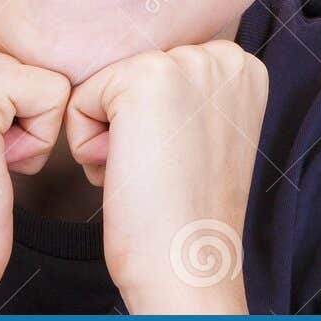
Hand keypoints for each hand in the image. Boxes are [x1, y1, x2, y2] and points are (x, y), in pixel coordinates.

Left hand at [66, 40, 267, 312]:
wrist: (190, 266)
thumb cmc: (187, 214)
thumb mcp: (204, 133)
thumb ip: (185, 93)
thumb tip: (138, 83)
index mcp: (239, 66)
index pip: (156, 71)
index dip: (153, 125)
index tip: (181, 163)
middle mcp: (221, 55)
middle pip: (130, 75)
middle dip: (129, 126)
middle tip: (162, 171)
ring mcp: (185, 62)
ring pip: (104, 86)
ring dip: (108, 136)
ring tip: (147, 172)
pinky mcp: (143, 78)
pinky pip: (80, 101)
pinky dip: (86, 145)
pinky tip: (126, 172)